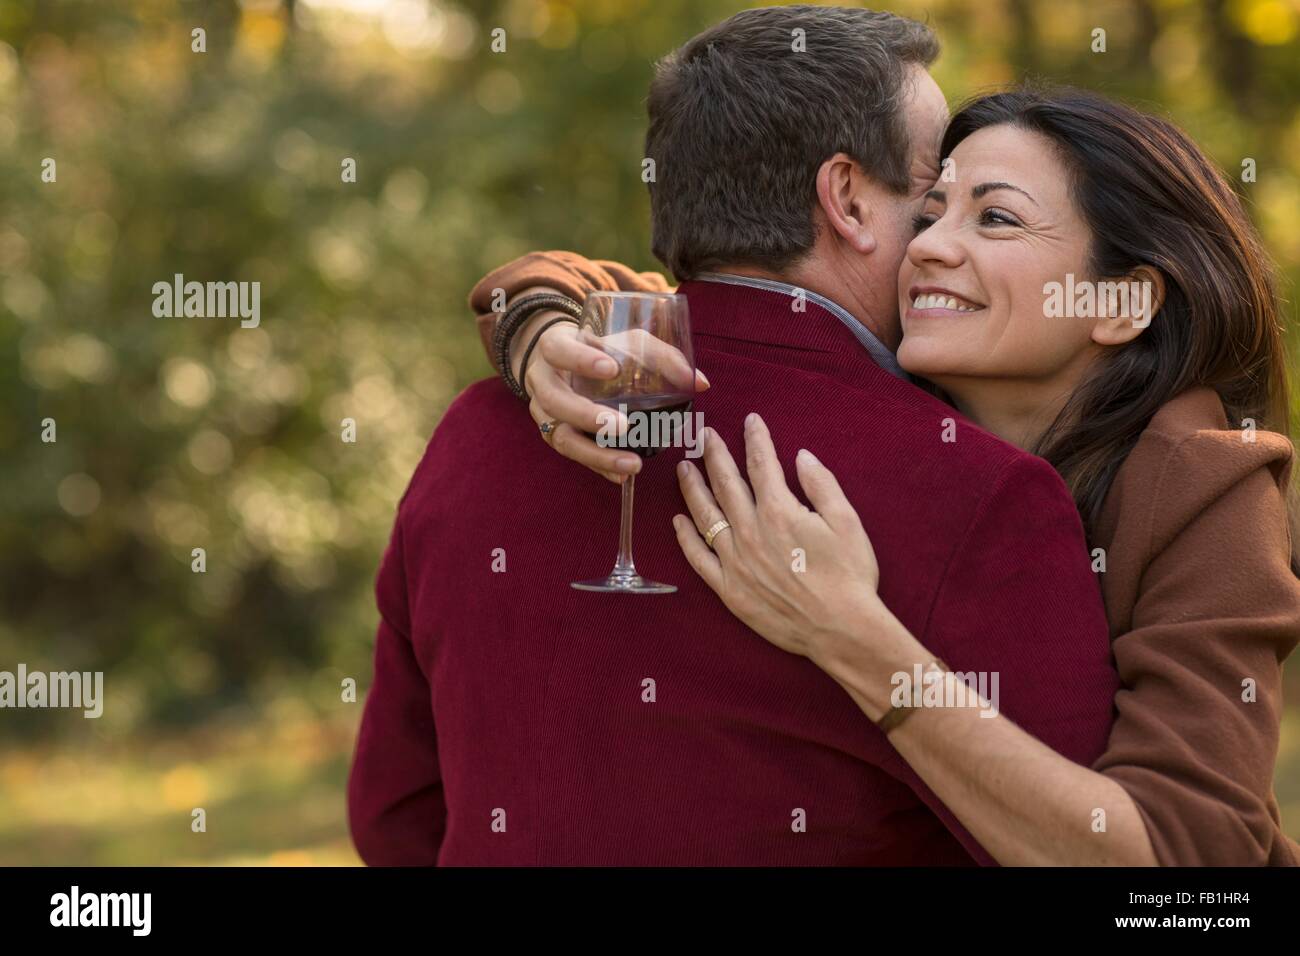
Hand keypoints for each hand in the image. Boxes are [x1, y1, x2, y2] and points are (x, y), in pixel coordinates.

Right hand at [521, 317, 709, 483]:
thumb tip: (700, 383)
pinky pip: (573, 456)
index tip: (611, 369)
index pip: (557, 350)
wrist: (559, 362)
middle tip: (623, 426)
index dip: (580, 359)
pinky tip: (623, 475)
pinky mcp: (553, 436)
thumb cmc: (598, 348)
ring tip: (632, 464)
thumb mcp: (626, 342)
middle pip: (555, 401)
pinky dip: (599, 466)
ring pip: (561, 437)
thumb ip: (661, 357)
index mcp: (554, 348)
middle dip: (588, 416)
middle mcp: (542, 381)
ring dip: (596, 454)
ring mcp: (544, 413)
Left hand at [670, 413, 907, 684]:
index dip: (755, 439)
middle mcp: (750, 531)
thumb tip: (801, 456)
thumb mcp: (846, 521)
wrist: (841, 629)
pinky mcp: (729, 588)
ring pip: (705, 515)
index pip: (761, 464)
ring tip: (683, 468)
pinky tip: (679, 521)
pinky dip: (686, 537)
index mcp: (779, 510)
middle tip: (704, 436)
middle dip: (714, 455)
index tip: (750, 421)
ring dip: (693, 488)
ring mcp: (735, 561)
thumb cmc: (850, 575)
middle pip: (725, 483)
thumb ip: (821, 484)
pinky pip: (699, 558)